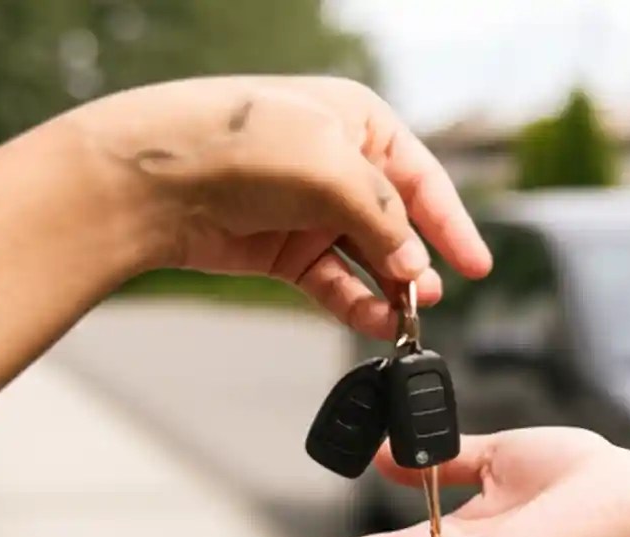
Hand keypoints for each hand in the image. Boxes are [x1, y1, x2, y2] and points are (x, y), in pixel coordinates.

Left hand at [65, 76, 492, 337]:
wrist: (153, 179)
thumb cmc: (240, 143)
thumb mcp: (333, 168)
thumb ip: (385, 220)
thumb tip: (414, 267)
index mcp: (358, 121)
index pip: (422, 177)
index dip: (451, 223)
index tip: (476, 266)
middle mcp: (337, 163)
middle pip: (397, 222)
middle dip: (418, 261)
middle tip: (433, 297)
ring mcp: (308, 209)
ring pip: (366, 257)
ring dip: (389, 288)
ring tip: (409, 318)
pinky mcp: (281, 249)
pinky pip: (332, 281)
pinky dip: (355, 303)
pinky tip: (376, 321)